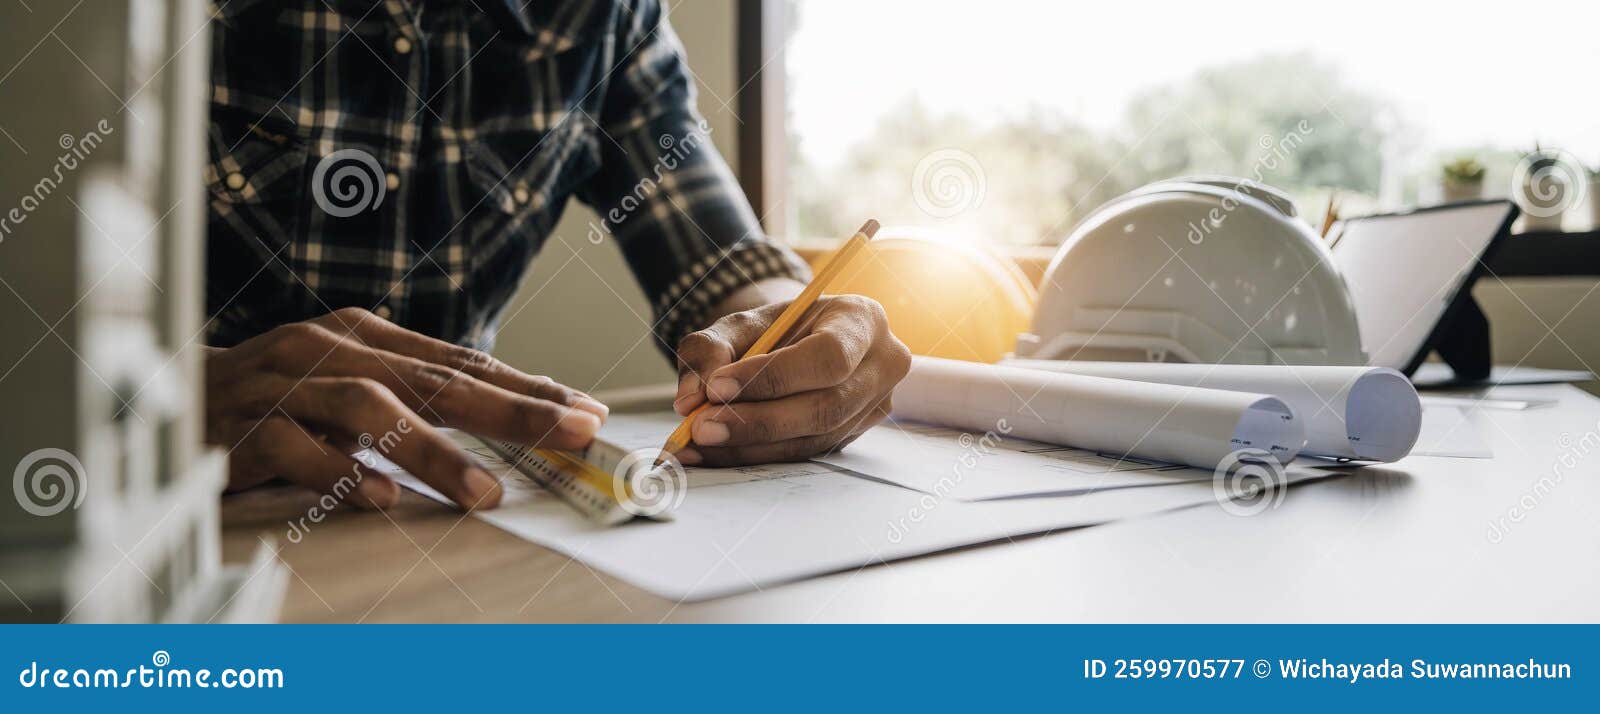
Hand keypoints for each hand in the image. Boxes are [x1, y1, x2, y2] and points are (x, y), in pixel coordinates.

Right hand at [206, 307, 606, 509]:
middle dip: (510, 408)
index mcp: (366, 335)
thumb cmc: (279, 390)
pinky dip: (340, 474)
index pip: (462, 363)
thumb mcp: (352, 374)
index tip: (586, 412)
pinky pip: (297, 452)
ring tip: (483, 490)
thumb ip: (418, 388)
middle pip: (433, 379)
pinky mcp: (245, 430)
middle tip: (568, 432)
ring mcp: (287, 388)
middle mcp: (330, 350)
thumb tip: (512, 404)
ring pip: (369, 410)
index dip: (528, 387)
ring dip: (432, 451)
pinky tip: (381, 498)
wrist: (169, 393)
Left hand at [672, 294, 910, 465]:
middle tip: (701, 427)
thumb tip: (691, 398)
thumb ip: (710, 349)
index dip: (773, 376)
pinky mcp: (854, 436)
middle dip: (758, 421)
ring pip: (815, 438)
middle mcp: (882, 365)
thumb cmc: (778, 328)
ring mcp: (874, 407)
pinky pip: (806, 454)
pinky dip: (756, 456)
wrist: (802, 341)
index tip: (717, 387)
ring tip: (699, 443)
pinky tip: (714, 452)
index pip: (828, 356)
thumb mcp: (741, 323)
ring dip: (752, 446)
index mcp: (862, 320)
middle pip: (826, 406)